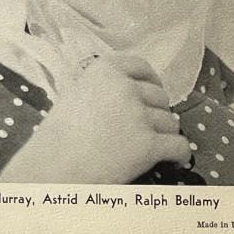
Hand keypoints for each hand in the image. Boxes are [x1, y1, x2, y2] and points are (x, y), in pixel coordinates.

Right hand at [0, 55, 190, 184]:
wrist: (55, 167)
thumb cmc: (59, 136)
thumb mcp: (77, 95)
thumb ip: (103, 88)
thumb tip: (131, 93)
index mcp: (105, 70)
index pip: (141, 66)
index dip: (152, 81)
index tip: (152, 95)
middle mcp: (125, 87)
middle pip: (160, 97)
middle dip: (158, 113)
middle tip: (148, 129)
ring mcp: (138, 115)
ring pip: (171, 123)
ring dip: (166, 136)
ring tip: (155, 148)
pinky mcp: (149, 144)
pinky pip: (179, 146)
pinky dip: (178, 156)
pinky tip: (173, 162)